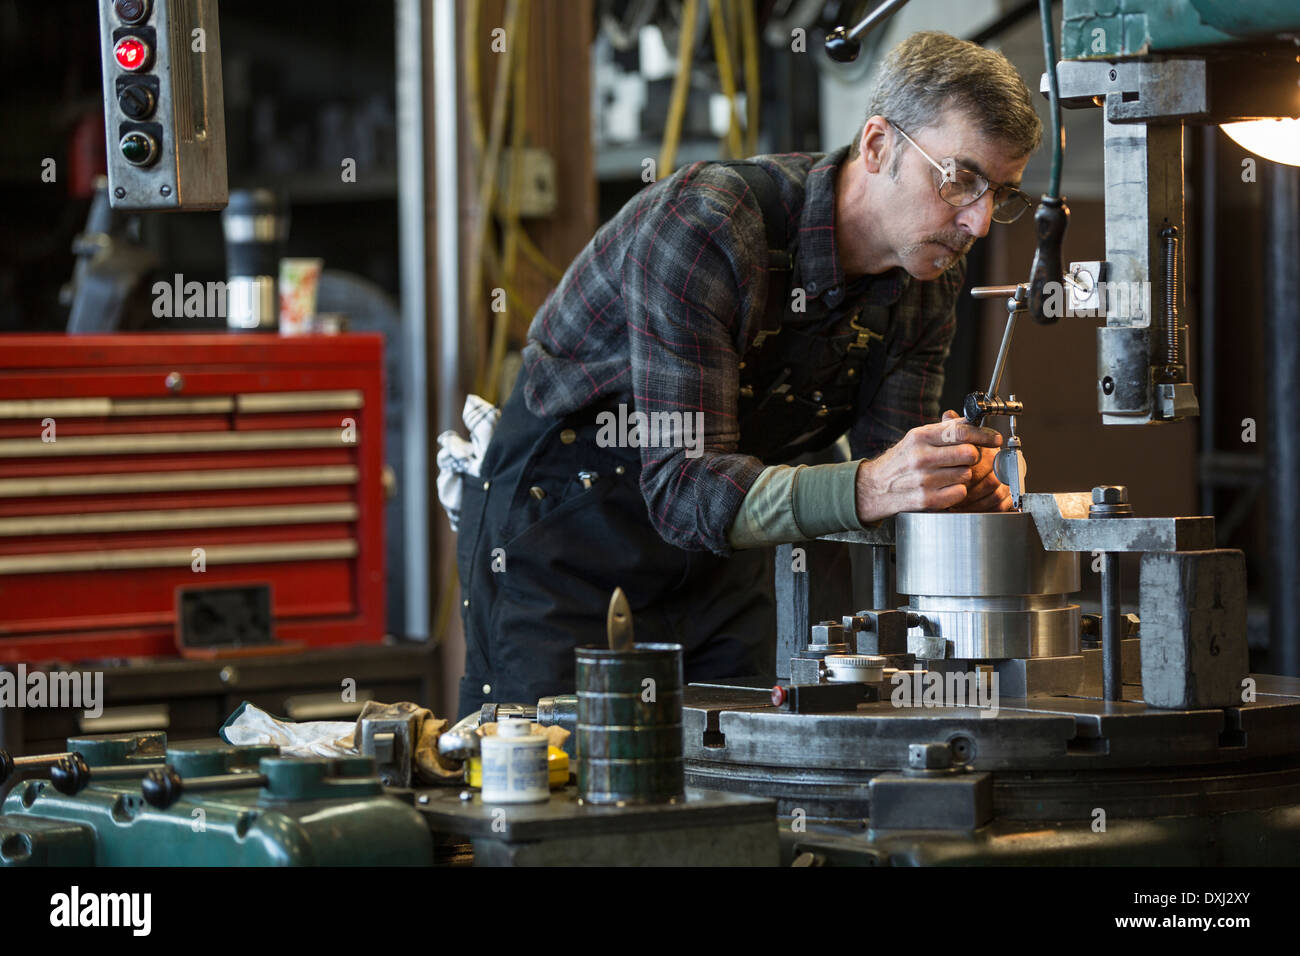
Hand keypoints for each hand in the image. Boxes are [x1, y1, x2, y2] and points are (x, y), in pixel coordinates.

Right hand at [855, 412, 1004, 523]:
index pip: (961, 431)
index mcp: (920, 437)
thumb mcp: (916, 438)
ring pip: (966, 474)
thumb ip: (944, 429)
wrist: (874, 487)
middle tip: (965, 459)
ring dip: (963, 475)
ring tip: (948, 475)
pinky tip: (944, 487)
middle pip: (969, 454)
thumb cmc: (900, 462)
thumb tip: (971, 421)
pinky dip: (957, 491)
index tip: (994, 439)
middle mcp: (921, 457)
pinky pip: (960, 492)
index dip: (983, 435)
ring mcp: (924, 480)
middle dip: (972, 457)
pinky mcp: (927, 499)